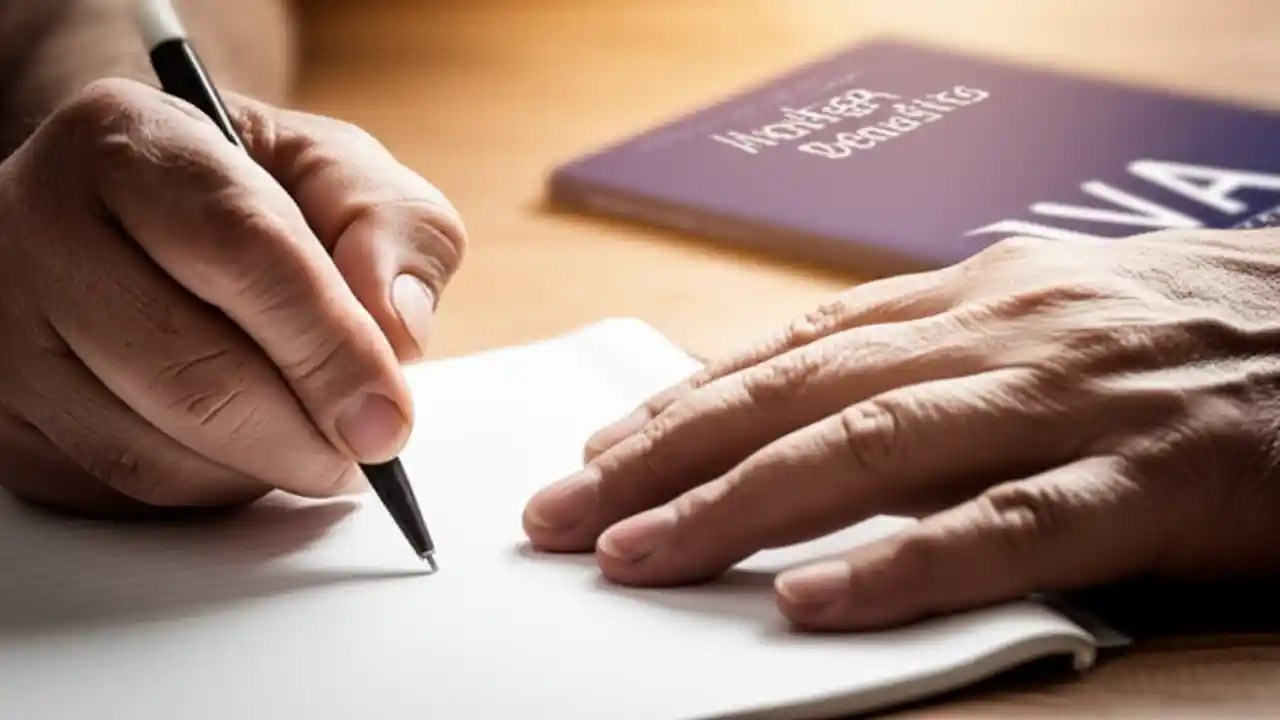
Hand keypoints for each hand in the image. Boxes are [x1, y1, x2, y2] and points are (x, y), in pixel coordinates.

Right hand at [0, 79, 464, 514]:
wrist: (131, 214)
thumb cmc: (241, 191)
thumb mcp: (335, 171)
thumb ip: (391, 227)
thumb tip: (398, 333)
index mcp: (128, 141)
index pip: (242, 252)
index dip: (331, 347)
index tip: (390, 418)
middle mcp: (38, 227)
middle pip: (193, 374)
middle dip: (306, 433)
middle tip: (369, 445)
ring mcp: (4, 332)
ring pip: (152, 453)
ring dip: (262, 469)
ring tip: (311, 434)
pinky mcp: (1, 419)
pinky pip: (121, 496)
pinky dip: (207, 490)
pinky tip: (240, 444)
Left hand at [524, 230, 1279, 629]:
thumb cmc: (1186, 335)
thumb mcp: (1041, 315)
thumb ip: (930, 351)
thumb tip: (810, 394)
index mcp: (971, 299)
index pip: (792, 351)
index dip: (685, 401)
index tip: (601, 449)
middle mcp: (998, 334)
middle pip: (796, 396)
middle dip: (665, 454)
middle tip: (563, 512)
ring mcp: (1069, 402)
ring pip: (869, 450)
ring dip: (737, 504)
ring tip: (636, 555)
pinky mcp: (1148, 480)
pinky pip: (1005, 526)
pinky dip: (899, 565)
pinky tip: (810, 600)